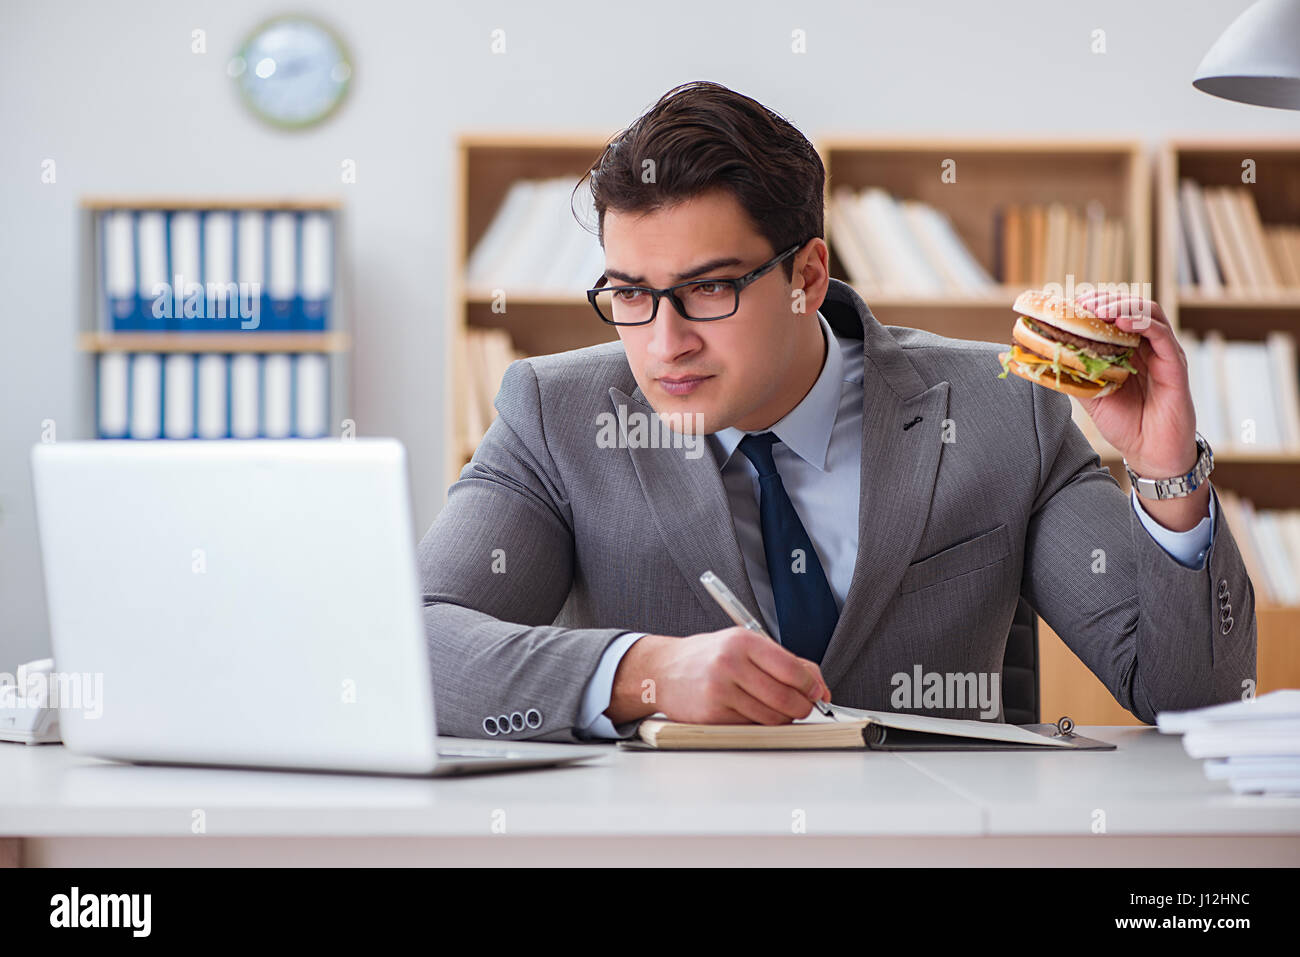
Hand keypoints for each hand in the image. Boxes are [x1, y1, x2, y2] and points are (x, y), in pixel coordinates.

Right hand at [605, 626, 830, 725]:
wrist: (662, 670)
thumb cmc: (709, 657)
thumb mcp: (743, 645)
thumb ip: (783, 662)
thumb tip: (820, 688)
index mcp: (743, 641)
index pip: (792, 668)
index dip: (812, 685)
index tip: (816, 692)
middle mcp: (730, 664)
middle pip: (785, 697)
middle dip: (802, 707)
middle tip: (803, 706)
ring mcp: (719, 691)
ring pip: (772, 717)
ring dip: (783, 718)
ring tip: (777, 709)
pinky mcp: (712, 715)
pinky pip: (752, 727)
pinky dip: (760, 724)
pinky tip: (752, 712)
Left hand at [1072, 290, 1208, 531]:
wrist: (1150, 453)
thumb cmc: (1125, 424)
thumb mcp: (1090, 396)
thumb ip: (1071, 375)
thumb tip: (1035, 360)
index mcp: (1126, 349)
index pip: (1111, 314)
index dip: (1092, 304)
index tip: (1069, 304)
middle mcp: (1145, 345)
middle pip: (1128, 306)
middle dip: (1104, 300)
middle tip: (1083, 304)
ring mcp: (1162, 352)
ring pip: (1147, 312)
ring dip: (1122, 305)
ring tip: (1099, 311)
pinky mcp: (1175, 364)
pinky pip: (1162, 334)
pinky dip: (1142, 323)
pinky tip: (1123, 324)